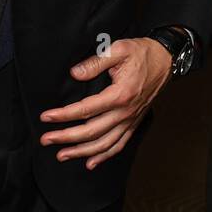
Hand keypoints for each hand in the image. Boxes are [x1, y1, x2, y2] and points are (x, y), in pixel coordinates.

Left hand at [38, 37, 171, 169]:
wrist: (166, 60)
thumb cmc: (142, 53)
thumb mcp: (118, 49)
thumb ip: (95, 62)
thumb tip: (75, 73)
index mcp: (120, 95)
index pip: (85, 110)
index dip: (63, 115)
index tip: (46, 117)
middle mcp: (125, 112)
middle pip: (91, 132)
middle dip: (66, 138)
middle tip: (46, 140)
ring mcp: (130, 120)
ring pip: (104, 144)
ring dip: (81, 152)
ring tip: (61, 155)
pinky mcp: (134, 123)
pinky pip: (119, 145)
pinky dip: (104, 156)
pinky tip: (90, 162)